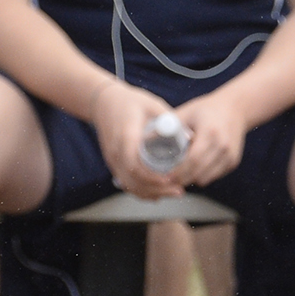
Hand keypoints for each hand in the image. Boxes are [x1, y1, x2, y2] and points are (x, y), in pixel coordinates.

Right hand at [90, 80, 182, 198]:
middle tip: (179, 190)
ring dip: (151, 192)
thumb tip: (190, 137)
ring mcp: (113, 160)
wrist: (104, 103)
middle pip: (133, 180)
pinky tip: (158, 193)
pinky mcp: (114, 163)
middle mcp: (116, 152)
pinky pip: (126, 182)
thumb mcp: (153, 105)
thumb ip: (171, 120)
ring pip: (129, 185)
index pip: (135, 164)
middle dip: (156, 189)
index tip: (171, 179)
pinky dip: (141, 190)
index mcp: (126, 136)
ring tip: (173, 192)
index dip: (152, 176)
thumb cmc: (130, 102)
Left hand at [172, 94, 248, 187]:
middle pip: (199, 173)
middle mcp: (223, 145)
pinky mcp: (233, 162)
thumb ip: (167, 126)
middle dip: (181, 180)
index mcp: (210, 132)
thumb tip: (144, 140)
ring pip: (206, 178)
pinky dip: (202, 175)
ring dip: (191, 179)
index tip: (164, 176)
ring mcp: (230, 155)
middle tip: (166, 181)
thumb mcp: (186, 113)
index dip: (178, 172)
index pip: (192, 160)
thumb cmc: (207, 109)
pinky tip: (193, 168)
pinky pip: (214, 176)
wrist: (236, 108)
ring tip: (178, 174)